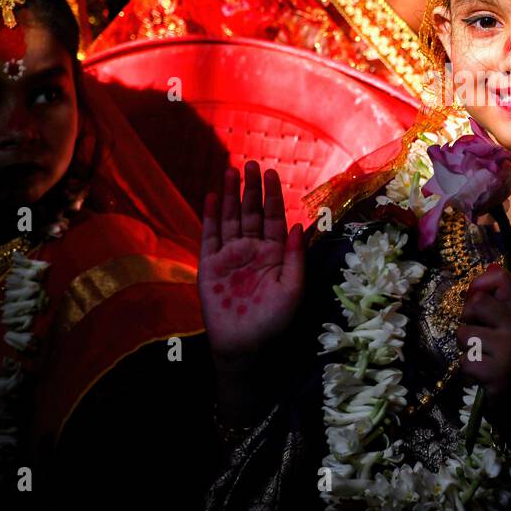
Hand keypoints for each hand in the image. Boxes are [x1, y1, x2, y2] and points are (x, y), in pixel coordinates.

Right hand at [199, 161, 303, 362]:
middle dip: (251, 188)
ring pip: (230, 218)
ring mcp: (230, 256)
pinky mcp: (209, 265)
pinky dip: (211, 216)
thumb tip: (301, 225)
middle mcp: (252, 249)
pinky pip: (210, 236)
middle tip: (251, 164)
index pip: (273, 218)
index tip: (271, 173)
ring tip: (231, 171)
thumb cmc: (274, 321)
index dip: (272, 196)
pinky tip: (212, 197)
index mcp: (275, 253)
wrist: (244, 346)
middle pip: (250, 212)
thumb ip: (296, 257)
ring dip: (230, 195)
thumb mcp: (293, 289)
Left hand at [456, 264, 510, 418]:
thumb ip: (500, 299)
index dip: (479, 285)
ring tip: (484, 357)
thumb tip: (489, 267)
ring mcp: (508, 348)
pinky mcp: (494, 371)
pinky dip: (469, 369)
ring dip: (467, 348)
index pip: (499, 277)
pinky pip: (464, 361)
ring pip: (463, 334)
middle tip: (479, 335)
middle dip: (467, 320)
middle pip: (475, 303)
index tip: (478, 302)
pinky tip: (484, 374)